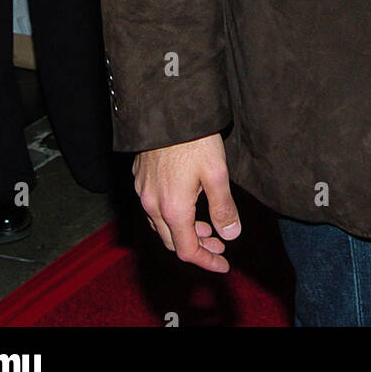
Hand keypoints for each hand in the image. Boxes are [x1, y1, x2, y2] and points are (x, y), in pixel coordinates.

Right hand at [133, 133, 240, 272]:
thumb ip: (223, 207)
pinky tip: (187, 202)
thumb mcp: (216, 173)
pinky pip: (152, 207)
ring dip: (183, 231)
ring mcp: (143, 190)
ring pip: (160, 225)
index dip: (207, 261)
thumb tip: (230, 235)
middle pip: (171, 241)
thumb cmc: (194, 138)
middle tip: (219, 243)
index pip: (187, 250)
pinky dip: (170, 215)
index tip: (224, 263)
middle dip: (197, 247)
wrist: (167, 108)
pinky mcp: (139, 176)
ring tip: (205, 224)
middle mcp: (152, 204)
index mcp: (172, 208)